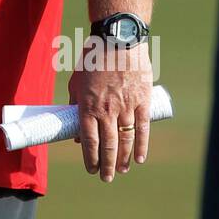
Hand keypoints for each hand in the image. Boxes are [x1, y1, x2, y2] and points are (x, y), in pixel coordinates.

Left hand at [67, 37, 152, 181]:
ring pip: (126, 140)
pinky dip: (142, 146)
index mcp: (88, 105)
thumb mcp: (77, 81)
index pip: (89, 141)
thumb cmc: (93, 59)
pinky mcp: (142, 101)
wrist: (118, 40)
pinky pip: (143, 129)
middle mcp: (107, 110)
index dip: (90, 158)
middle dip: (107, 165)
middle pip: (108, 146)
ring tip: (122, 170)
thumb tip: (76, 131)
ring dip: (124, 159)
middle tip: (106, 178)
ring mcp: (126, 107)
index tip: (91, 169)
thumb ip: (75, 105)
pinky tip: (140, 158)